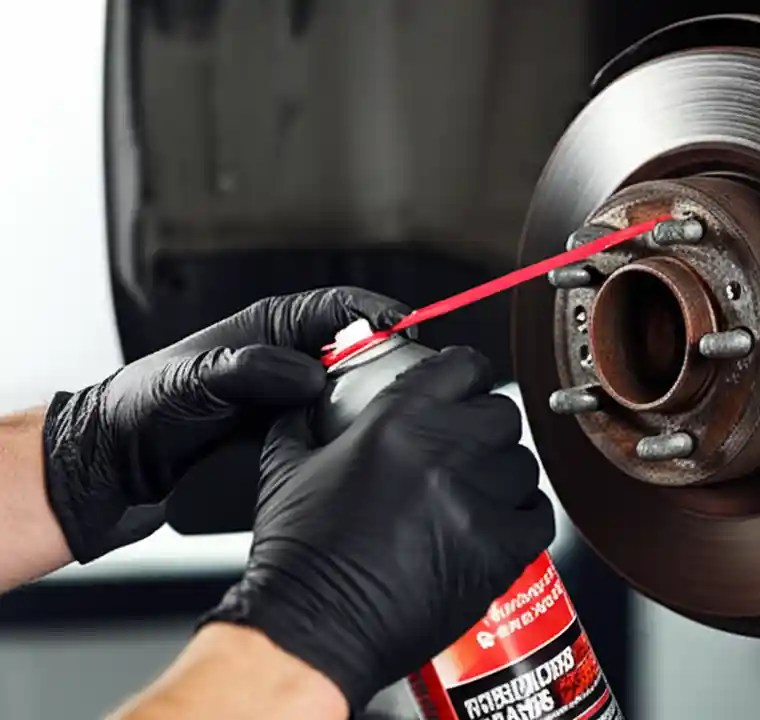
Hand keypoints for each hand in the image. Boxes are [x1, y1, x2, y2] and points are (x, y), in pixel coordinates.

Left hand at [42, 287, 413, 561]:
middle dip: (388, 358)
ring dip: (373, 399)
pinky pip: (331, 425)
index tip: (409, 330)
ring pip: (349, 389)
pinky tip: (360, 448)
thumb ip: (248, 371)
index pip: (338, 307)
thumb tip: (309, 375)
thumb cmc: (137, 411)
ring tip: (396, 415)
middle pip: (356, 348)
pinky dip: (351, 433)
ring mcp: (284, 395)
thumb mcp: (190, 383)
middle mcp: (281, 357)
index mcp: (264, 328)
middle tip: (415, 381)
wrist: (110, 464)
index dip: (379, 314)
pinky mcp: (284, 431)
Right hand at [202, 348, 553, 709]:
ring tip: (476, 493)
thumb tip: (309, 403)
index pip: (464, 365)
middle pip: (502, 412)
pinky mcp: (501, 550)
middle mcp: (446, 452)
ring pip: (523, 463)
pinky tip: (498, 523)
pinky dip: (524, 516)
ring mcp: (479, 501)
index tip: (464, 389)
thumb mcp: (285, 468)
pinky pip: (538, 514)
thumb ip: (304, 421)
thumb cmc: (299, 558)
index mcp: (397, 420)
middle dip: (485, 427)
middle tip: (465, 450)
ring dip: (503, 474)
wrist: (313, 630)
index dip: (466, 375)